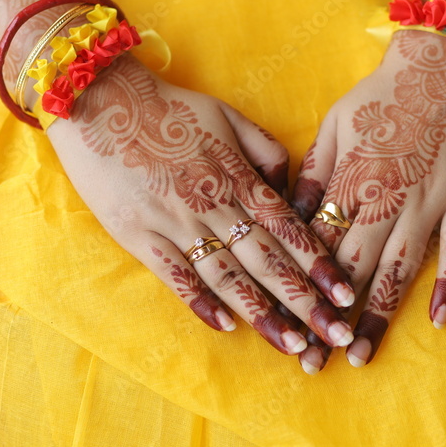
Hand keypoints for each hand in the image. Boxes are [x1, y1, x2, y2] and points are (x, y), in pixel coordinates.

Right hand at [48, 56, 357, 358]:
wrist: (98, 100)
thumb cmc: (167, 107)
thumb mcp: (227, 115)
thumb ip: (265, 149)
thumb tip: (290, 187)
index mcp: (236, 177)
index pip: (287, 229)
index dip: (318, 265)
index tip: (346, 295)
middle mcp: (212, 204)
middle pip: (266, 261)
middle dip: (305, 302)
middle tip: (336, 335)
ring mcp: (174, 222)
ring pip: (227, 276)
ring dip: (262, 314)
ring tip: (293, 346)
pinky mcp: (138, 235)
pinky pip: (174, 275)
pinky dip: (200, 301)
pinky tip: (226, 326)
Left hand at [291, 31, 445, 370]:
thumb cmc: (385, 92)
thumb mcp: (335, 123)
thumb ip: (312, 173)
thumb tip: (288, 216)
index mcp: (351, 182)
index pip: (319, 248)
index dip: (302, 289)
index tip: (286, 324)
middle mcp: (387, 200)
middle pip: (353, 271)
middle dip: (331, 319)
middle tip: (314, 363)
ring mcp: (430, 203)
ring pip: (400, 272)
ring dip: (380, 317)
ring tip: (361, 356)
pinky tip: (438, 320)